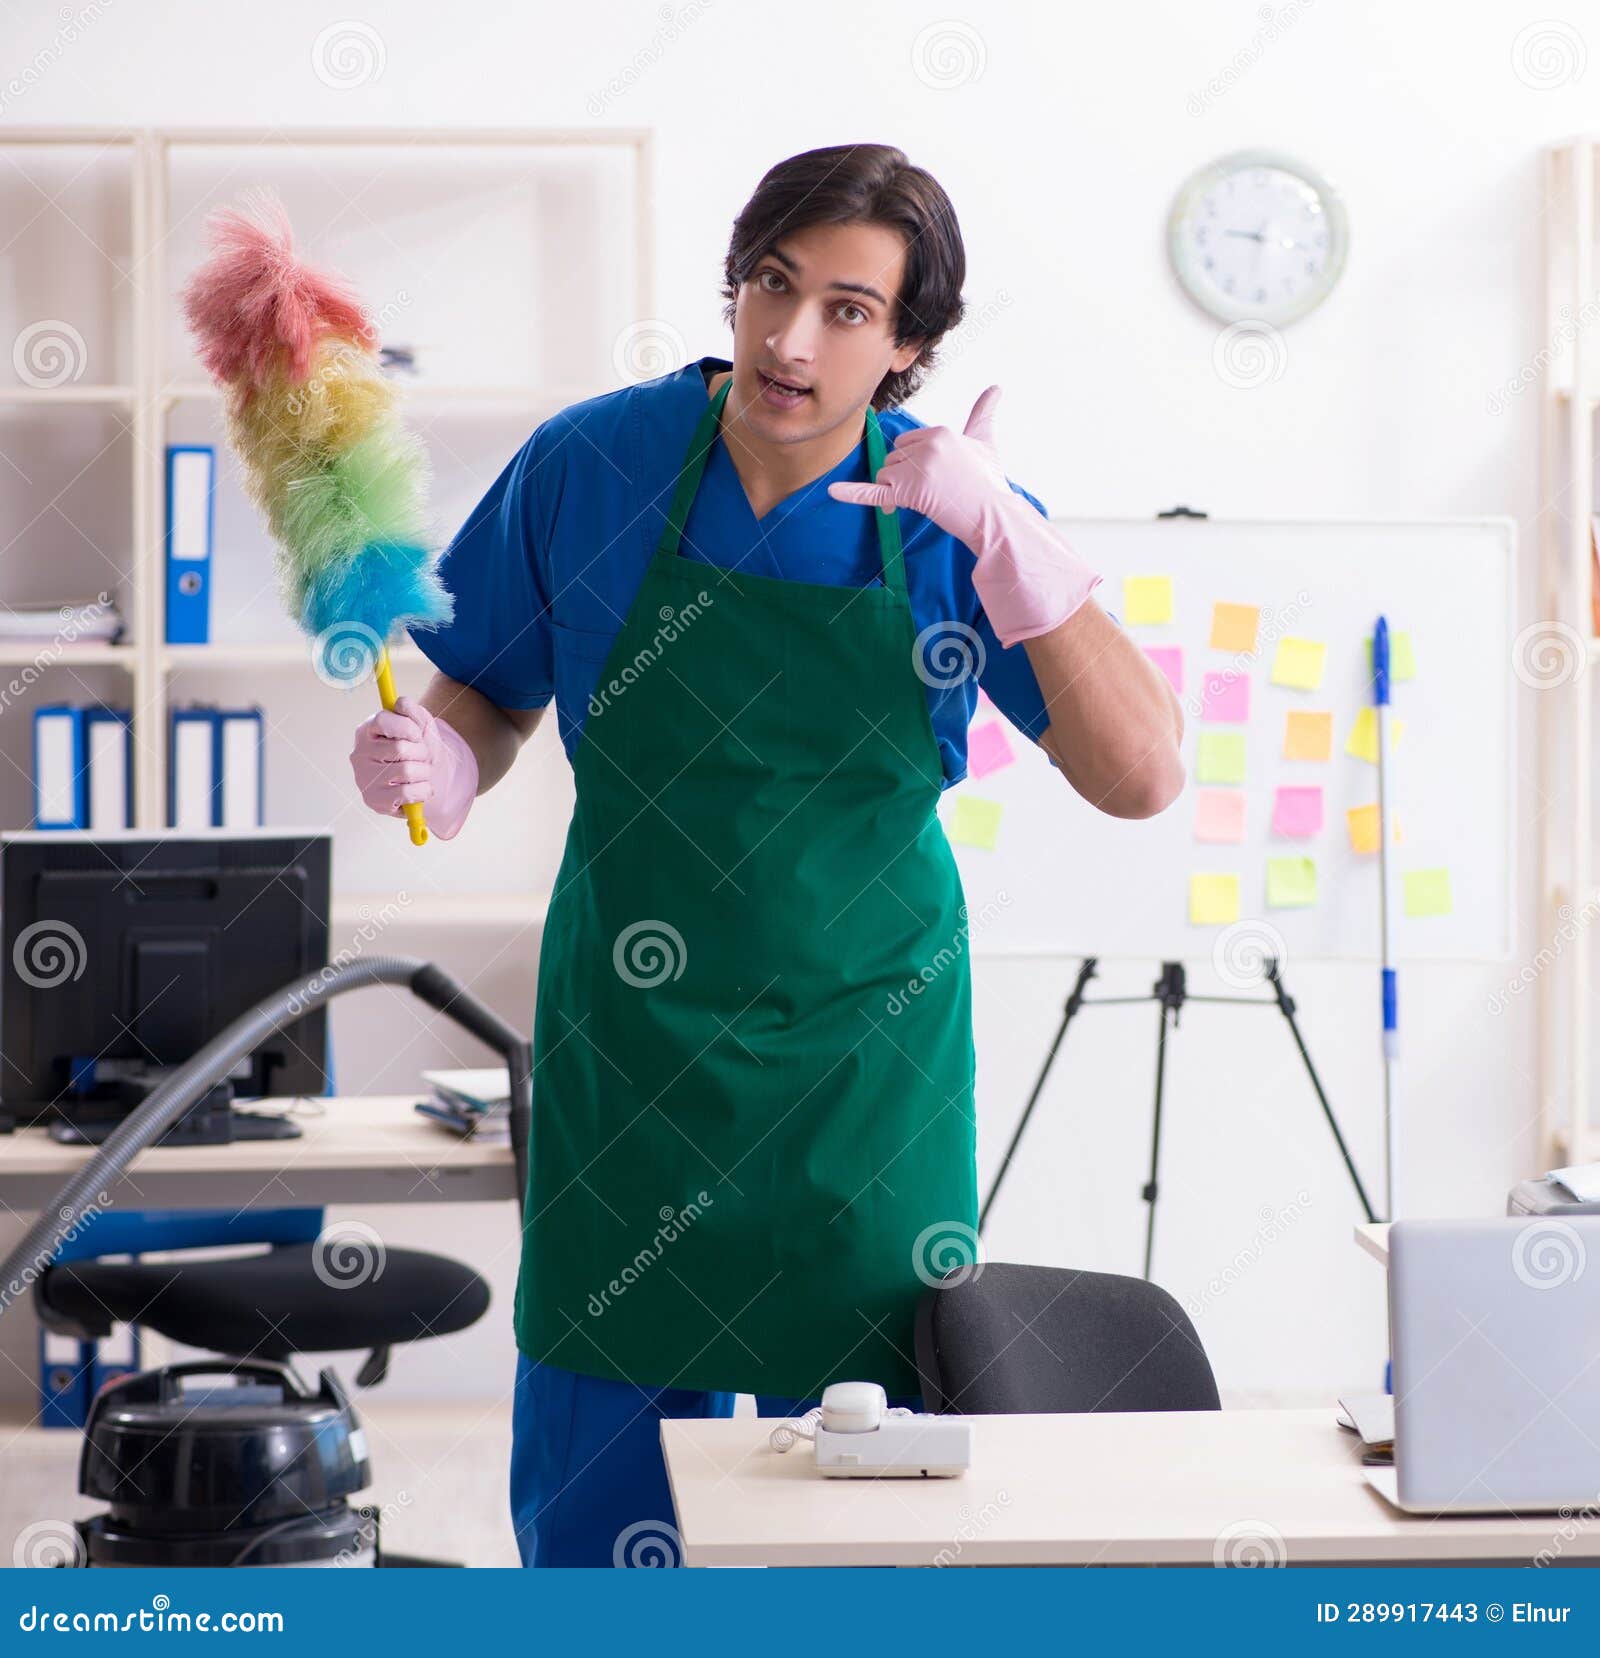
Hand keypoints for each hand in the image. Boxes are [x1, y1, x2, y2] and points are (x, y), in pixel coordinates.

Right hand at [349, 695, 478, 839]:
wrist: (430, 780)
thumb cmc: (420, 750)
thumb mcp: (420, 725)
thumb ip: (411, 710)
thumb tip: (400, 702)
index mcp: (367, 730)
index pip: (382, 720)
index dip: (407, 727)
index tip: (416, 735)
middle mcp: (360, 754)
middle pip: (399, 748)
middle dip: (422, 753)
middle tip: (423, 757)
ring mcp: (364, 778)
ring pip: (406, 771)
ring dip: (425, 772)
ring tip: (422, 773)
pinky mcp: (373, 800)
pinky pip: (407, 793)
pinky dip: (423, 790)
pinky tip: (421, 789)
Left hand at [828, 385, 1101, 647]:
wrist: (994, 515)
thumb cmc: (989, 483)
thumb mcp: (985, 443)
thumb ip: (984, 413)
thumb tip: (996, 388)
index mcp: (938, 432)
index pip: (906, 443)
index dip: (913, 464)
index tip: (935, 480)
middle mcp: (926, 445)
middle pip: (893, 458)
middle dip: (904, 478)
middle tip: (934, 493)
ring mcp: (917, 469)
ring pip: (886, 475)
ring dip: (898, 492)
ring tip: (929, 501)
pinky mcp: (910, 492)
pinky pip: (874, 491)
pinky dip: (852, 493)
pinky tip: (832, 491)